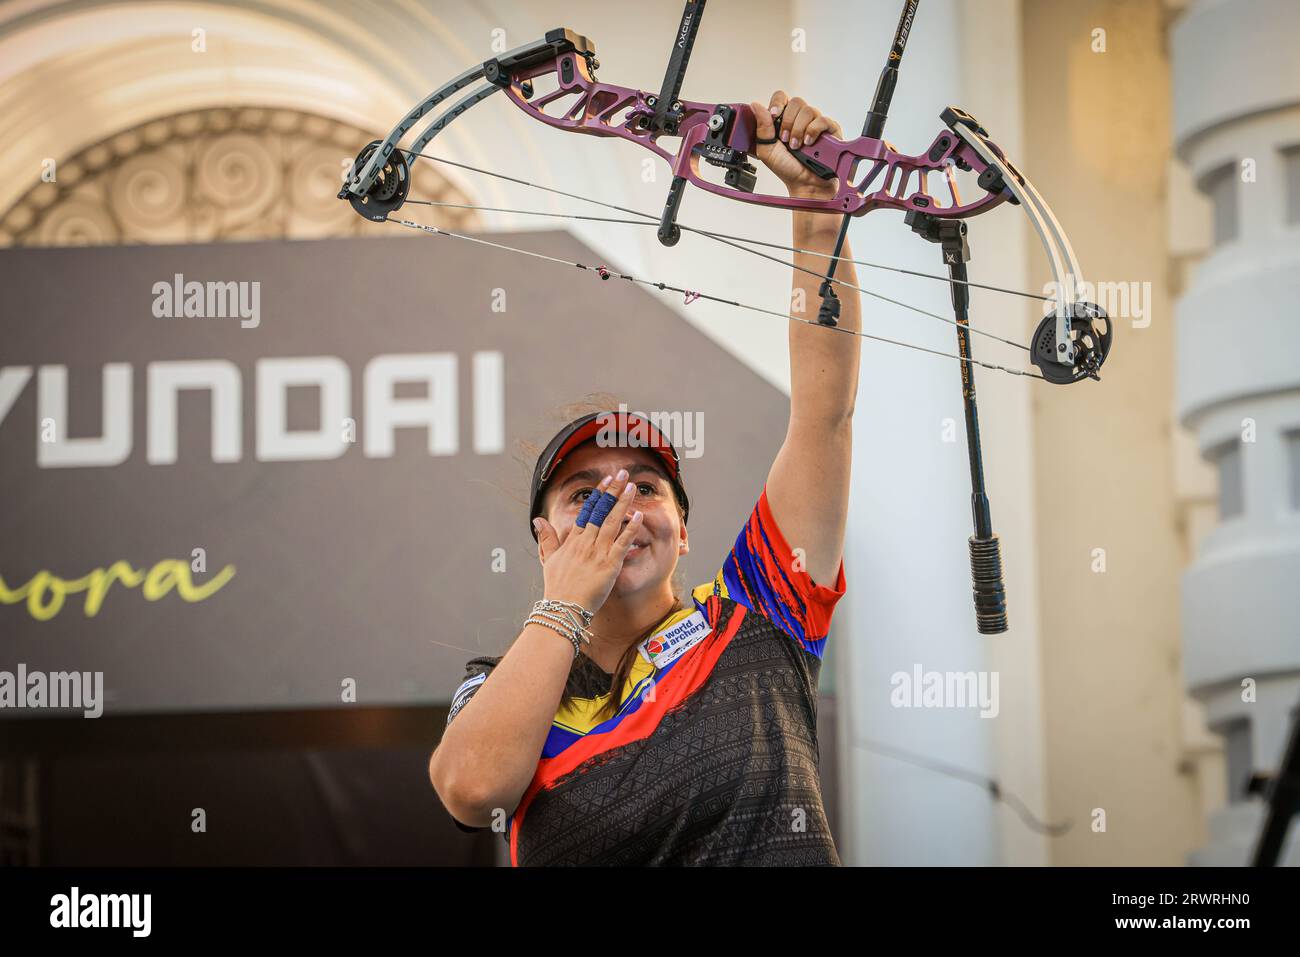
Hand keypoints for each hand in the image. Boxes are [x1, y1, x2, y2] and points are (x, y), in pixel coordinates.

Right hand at [533, 471, 643, 612]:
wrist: (563, 608)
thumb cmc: (557, 587)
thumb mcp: (549, 560)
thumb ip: (546, 538)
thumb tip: (538, 519)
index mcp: (573, 541)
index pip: (587, 511)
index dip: (598, 494)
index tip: (606, 481)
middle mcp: (586, 543)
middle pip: (601, 511)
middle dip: (612, 491)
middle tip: (622, 474)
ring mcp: (598, 553)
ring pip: (611, 522)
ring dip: (622, 503)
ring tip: (631, 487)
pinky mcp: (609, 565)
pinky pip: (622, 544)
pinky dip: (630, 529)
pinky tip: (638, 517)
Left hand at [749, 91, 842, 198]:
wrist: (805, 185)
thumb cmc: (787, 169)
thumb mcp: (767, 150)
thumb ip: (762, 127)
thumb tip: (755, 105)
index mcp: (784, 120)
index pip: (782, 97)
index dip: (778, 103)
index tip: (774, 116)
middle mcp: (801, 119)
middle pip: (796, 101)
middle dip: (788, 122)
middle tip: (785, 140)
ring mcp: (816, 124)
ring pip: (809, 110)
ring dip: (799, 130)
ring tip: (797, 146)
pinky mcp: (830, 130)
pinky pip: (822, 120)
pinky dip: (813, 131)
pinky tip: (809, 143)